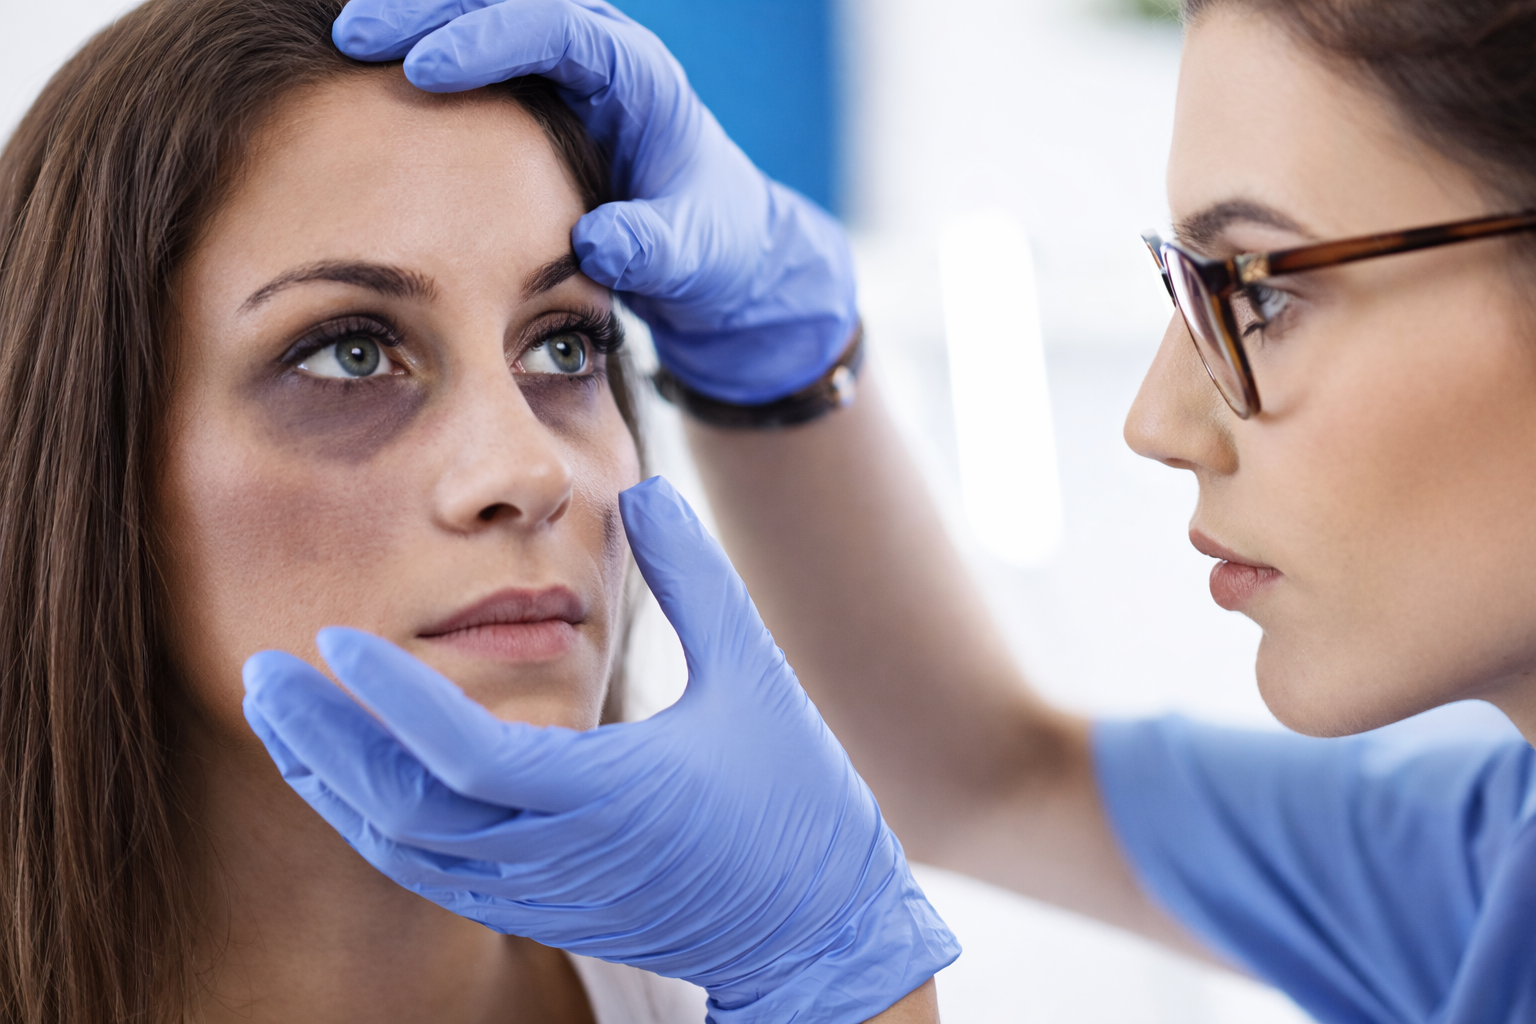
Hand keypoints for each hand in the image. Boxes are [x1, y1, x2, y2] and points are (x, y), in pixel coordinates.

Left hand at [242, 476, 958, 1023]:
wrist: (815, 930)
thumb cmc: (797, 803)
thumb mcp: (756, 675)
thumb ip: (696, 576)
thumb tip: (645, 488)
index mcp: (606, 799)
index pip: (462, 753)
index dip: (390, 695)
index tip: (332, 635)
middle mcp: (554, 858)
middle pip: (401, 809)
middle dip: (323, 742)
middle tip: (262, 673)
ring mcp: (540, 895)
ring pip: (402, 849)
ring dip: (334, 782)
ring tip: (284, 719)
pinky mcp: (538, 910)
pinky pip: (430, 871)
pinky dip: (374, 822)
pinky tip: (350, 780)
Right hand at [330, 0, 858, 404]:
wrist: (714, 250)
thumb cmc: (708, 247)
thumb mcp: (693, 258)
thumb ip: (653, 249)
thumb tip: (596, 242)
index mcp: (639, 79)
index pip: (559, 28)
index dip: (488, 38)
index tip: (424, 69)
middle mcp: (599, 57)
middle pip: (506, 1)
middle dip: (430, 8)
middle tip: (354, 34)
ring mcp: (563, 71)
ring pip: (484, 15)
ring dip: (417, 18)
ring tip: (346, 40)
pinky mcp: (536, 96)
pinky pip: (475, 53)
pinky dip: (425, 50)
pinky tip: (366, 69)